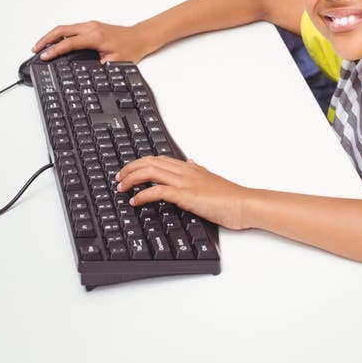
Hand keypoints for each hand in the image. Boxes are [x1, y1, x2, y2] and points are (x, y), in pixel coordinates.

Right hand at [33, 20, 149, 62]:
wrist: (140, 37)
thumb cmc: (131, 48)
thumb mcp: (114, 62)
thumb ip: (96, 66)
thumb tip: (80, 71)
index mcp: (94, 36)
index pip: (68, 43)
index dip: (54, 50)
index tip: (43, 56)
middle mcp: (90, 27)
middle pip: (61, 30)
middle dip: (46, 39)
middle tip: (35, 49)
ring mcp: (90, 25)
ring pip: (65, 27)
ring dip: (51, 36)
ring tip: (41, 47)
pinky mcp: (91, 26)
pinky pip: (70, 28)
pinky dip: (59, 34)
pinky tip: (55, 42)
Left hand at [116, 155, 247, 230]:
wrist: (243, 203)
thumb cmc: (230, 196)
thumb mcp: (210, 179)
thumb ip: (197, 171)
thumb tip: (189, 163)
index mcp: (189, 167)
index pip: (158, 158)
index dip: (140, 162)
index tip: (129, 170)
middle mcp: (185, 170)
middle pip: (149, 161)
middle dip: (130, 168)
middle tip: (118, 178)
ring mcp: (184, 181)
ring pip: (150, 171)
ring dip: (131, 178)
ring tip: (121, 187)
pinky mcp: (185, 195)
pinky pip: (157, 191)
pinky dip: (142, 195)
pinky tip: (134, 202)